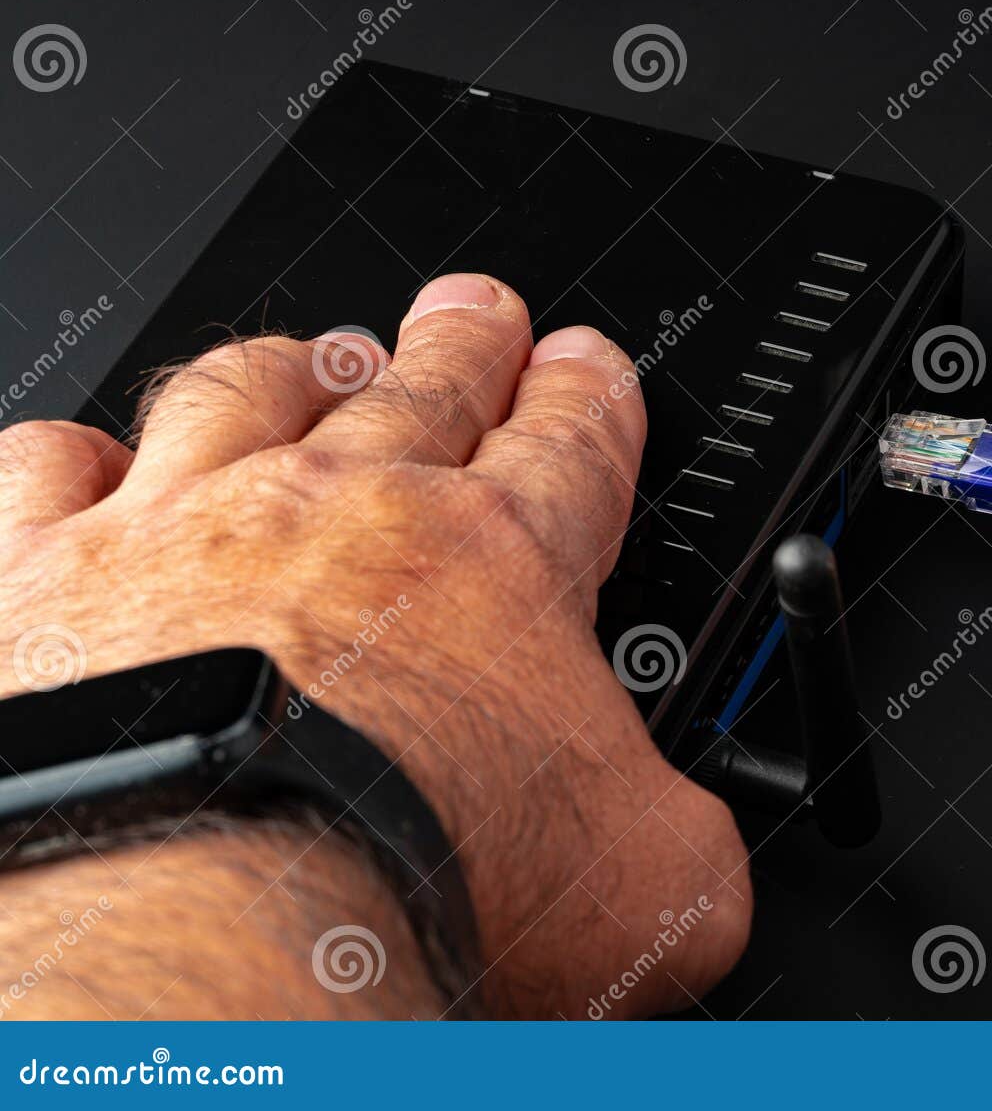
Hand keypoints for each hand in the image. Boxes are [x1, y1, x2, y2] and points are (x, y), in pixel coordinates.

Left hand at [0, 272, 750, 1016]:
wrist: (218, 914)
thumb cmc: (420, 880)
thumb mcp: (651, 882)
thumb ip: (685, 833)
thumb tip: (694, 854)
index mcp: (496, 568)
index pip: (565, 447)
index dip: (586, 395)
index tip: (582, 364)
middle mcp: (343, 517)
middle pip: (422, 388)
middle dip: (463, 342)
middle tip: (476, 311)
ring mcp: (186, 531)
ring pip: (246, 395)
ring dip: (291, 368)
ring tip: (311, 361)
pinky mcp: (44, 582)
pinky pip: (50, 471)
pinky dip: (75, 459)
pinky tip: (93, 464)